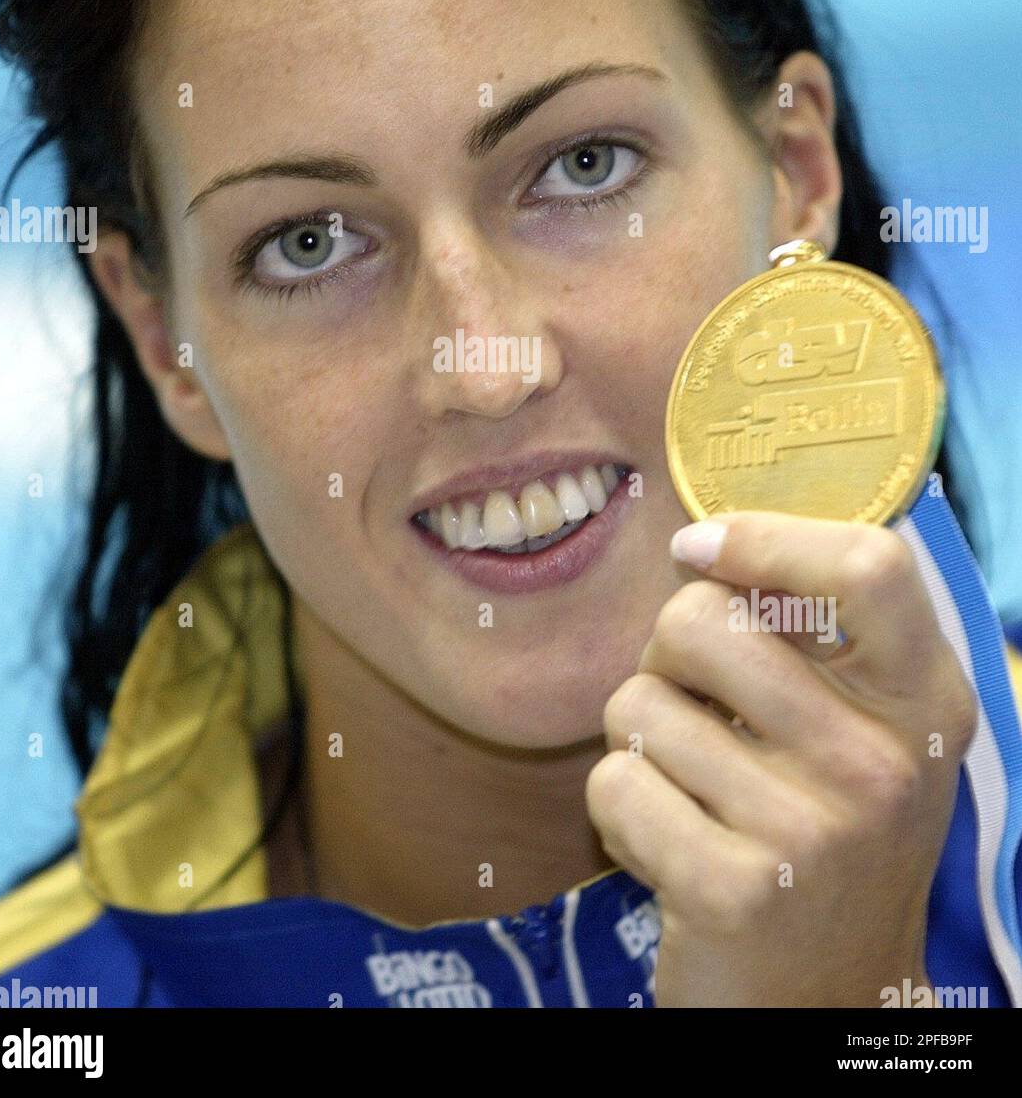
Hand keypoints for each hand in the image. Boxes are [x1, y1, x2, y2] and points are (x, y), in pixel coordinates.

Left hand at [585, 511, 977, 1007]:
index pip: (868, 567)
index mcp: (923, 702)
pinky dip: (618, 812)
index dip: (764, 536)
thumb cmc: (825, 838)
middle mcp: (881, 762)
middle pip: (703, 619)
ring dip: (638, 743)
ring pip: (638, 704)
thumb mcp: (863, 735)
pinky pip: (614, 784)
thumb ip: (816, 642)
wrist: (826, 1000)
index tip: (700, 550)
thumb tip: (702, 546)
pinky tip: (666, 847)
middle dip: (663, 652)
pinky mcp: (735, 890)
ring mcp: (812, 831)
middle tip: (691, 706)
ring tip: (687, 792)